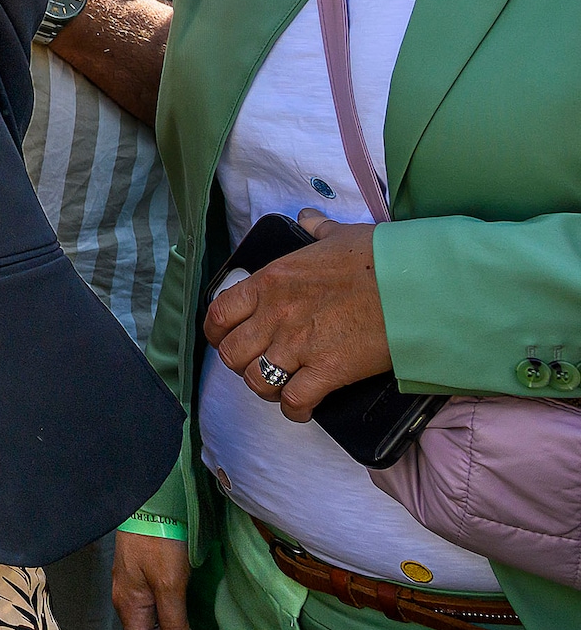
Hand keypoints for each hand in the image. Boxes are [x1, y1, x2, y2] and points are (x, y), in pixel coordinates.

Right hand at [115, 530, 194, 629]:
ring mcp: (137, 590)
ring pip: (154, 629)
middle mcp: (129, 602)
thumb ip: (173, 624)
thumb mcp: (169, 586)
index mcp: (130, 608)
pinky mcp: (146, 579)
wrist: (148, 503)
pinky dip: (174, 629)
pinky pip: (159, 613)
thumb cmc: (156, 541)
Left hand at [204, 208, 389, 416]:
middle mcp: (276, 313)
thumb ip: (316, 230)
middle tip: (257, 364)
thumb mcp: (339, 235)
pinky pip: (294, 400)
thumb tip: (309, 219)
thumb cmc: (379, 257)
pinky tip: (301, 409)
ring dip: (264, 387)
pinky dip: (294, 409)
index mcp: (271, 281)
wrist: (414, 284)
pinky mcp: (327, 370)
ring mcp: (298, 344)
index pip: (219, 313)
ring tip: (279, 386)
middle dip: (240, 363)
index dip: (216, 332)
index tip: (224, 339)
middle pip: (231, 353)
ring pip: (256, 380)